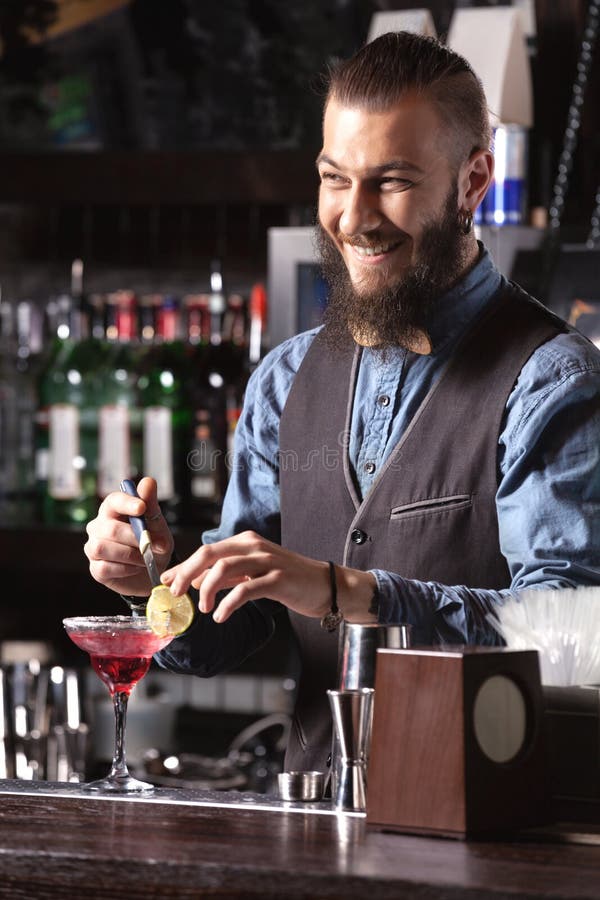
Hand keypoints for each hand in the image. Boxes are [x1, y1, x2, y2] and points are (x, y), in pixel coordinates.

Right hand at [84, 476, 174, 595]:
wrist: (154, 573)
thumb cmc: (154, 543)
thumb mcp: (158, 525)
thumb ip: (151, 505)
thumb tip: (148, 481)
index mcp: (113, 511)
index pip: (113, 501)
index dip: (126, 503)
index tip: (142, 508)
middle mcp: (98, 526)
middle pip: (110, 529)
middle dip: (135, 538)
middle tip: (156, 545)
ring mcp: (93, 548)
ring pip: (103, 548)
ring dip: (130, 555)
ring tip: (146, 558)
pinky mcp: (95, 569)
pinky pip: (105, 567)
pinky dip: (125, 569)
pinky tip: (136, 568)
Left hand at [160, 531, 377, 623]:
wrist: (326, 585)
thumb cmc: (288, 580)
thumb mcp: (252, 574)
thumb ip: (226, 575)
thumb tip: (194, 581)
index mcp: (245, 542)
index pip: (206, 551)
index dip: (183, 567)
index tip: (166, 582)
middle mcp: (253, 546)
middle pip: (210, 554)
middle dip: (187, 574)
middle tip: (176, 595)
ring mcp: (266, 561)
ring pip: (225, 568)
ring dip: (208, 590)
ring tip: (205, 609)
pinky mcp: (278, 578)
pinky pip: (246, 589)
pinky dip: (229, 604)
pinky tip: (222, 616)